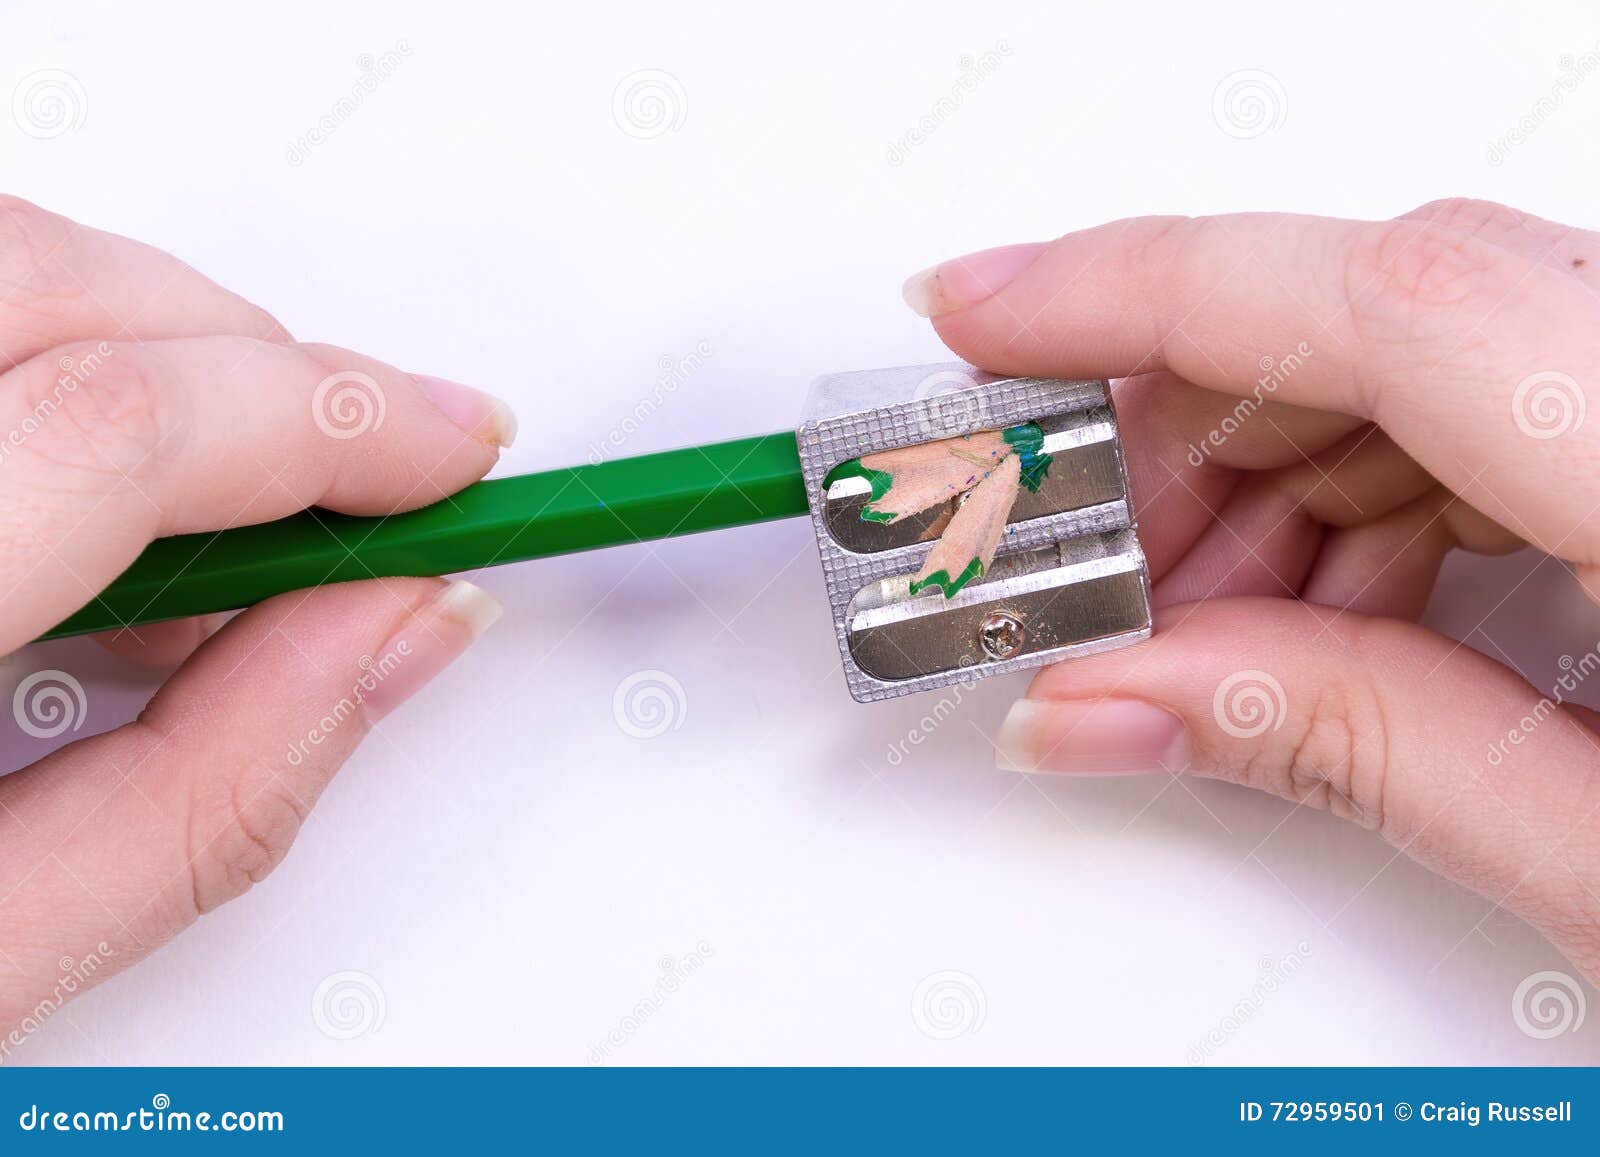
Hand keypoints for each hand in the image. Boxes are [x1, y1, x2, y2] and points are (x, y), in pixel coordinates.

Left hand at [0, 196, 512, 1048]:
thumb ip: (208, 800)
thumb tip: (396, 636)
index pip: (111, 434)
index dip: (329, 424)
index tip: (452, 450)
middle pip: (35, 287)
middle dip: (253, 358)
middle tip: (366, 465)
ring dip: (142, 332)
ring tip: (219, 481)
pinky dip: (39, 341)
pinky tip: (71, 464)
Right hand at [905, 198, 1599, 982]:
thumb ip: (1349, 753)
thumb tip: (1106, 702)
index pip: (1393, 307)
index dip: (1149, 290)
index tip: (978, 310)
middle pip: (1378, 323)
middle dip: (1177, 447)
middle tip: (1065, 573)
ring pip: (1418, 362)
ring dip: (1260, 490)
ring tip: (1186, 636)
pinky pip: (1484, 404)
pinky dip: (1359, 501)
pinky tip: (1306, 615)